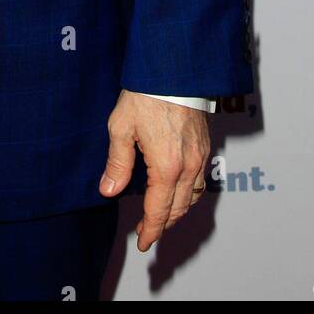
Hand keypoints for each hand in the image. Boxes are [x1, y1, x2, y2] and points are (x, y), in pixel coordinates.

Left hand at [99, 90, 209, 251]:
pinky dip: (189, 196)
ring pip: (192, 198)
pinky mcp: (205, 146)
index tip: (143, 243)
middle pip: (178, 209)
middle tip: (148, 234)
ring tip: (162, 218)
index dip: (150, 230)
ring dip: (177, 212)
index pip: (159, 210)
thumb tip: (108, 190)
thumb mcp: (121, 127)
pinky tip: (178, 193)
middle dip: (163, 225)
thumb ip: (117, 162)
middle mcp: (188, 167)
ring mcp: (200, 157)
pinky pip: (200, 182)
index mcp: (166, 166)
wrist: (173, 70)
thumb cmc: (145, 95)